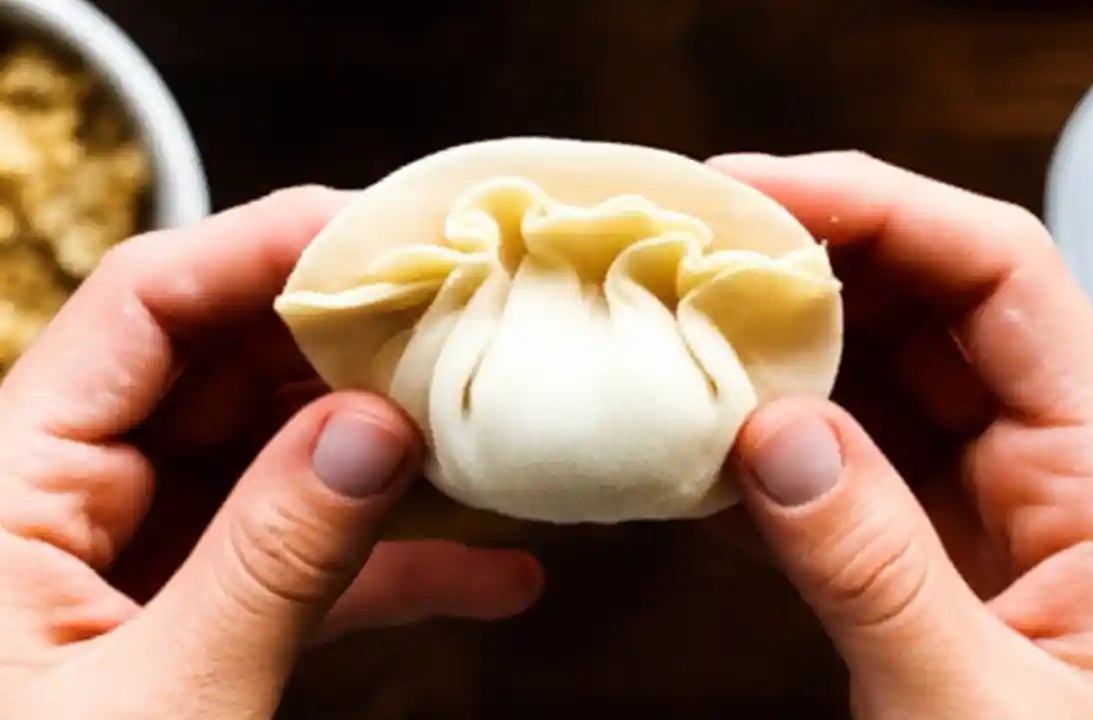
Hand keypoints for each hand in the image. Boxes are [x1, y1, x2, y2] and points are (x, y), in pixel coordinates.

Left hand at [0, 188, 542, 717]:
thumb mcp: (161, 706)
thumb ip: (272, 558)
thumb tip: (378, 426)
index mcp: (7, 481)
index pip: (144, 305)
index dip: (267, 247)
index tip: (395, 233)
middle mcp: (70, 494)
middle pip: (222, 363)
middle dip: (350, 341)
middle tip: (471, 315)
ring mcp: (140, 555)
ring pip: (274, 453)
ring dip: (386, 447)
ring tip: (496, 426)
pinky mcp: (194, 617)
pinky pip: (299, 559)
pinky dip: (393, 565)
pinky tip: (499, 580)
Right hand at [712, 153, 1092, 718]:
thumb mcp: (972, 712)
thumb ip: (870, 565)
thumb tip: (769, 429)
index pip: (1005, 276)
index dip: (882, 210)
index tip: (757, 195)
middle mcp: (1059, 467)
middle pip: (939, 303)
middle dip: (818, 256)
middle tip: (694, 244)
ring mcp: (996, 508)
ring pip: (888, 375)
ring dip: (788, 345)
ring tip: (682, 321)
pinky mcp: (939, 556)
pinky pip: (855, 459)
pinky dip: (778, 436)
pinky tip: (707, 434)